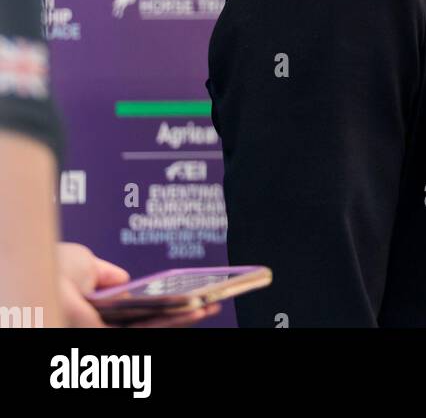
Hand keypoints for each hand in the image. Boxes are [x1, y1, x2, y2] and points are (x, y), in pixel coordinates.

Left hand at [56, 242, 219, 327]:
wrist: (41, 277)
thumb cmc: (52, 269)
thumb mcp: (85, 262)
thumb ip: (108, 273)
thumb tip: (125, 279)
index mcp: (93, 306)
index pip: (133, 308)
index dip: (159, 302)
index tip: (182, 293)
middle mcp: (101, 322)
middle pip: (150, 319)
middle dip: (181, 312)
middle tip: (209, 303)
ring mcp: (108, 331)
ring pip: (156, 327)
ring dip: (186, 317)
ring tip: (211, 305)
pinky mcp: (112, 337)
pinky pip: (153, 330)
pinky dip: (179, 321)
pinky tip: (198, 310)